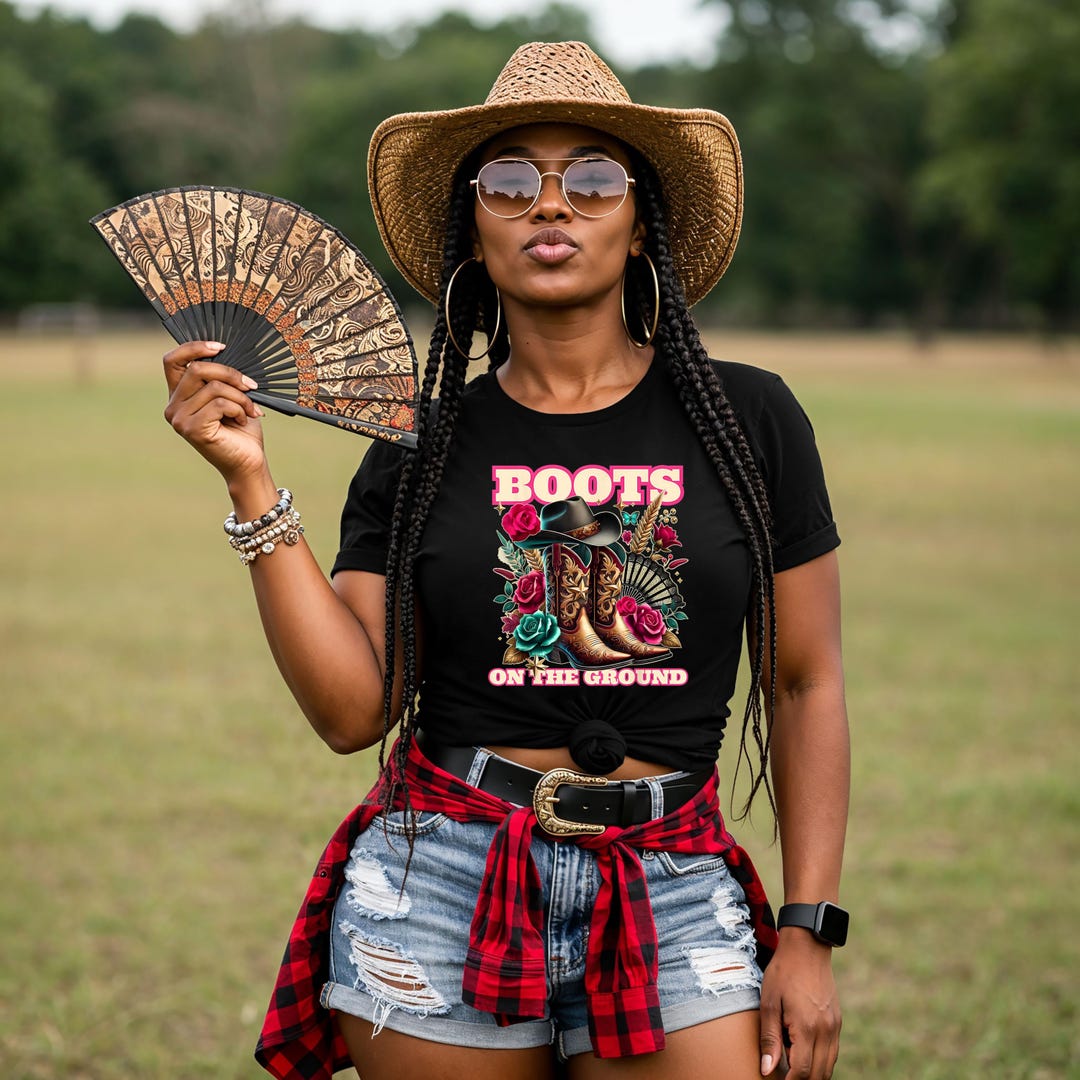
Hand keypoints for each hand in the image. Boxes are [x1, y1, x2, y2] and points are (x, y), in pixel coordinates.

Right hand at [162, 340, 265, 481]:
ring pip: (214, 387)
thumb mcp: (230, 396)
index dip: (194, 347)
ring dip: (241, 397)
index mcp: (179, 395)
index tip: (221, 347)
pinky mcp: (191, 428)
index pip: (172, 360)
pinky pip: (219, 404)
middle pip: (197, 369)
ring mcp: (179, 418)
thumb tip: (225, 352)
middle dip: (230, 374)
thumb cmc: (241, 429)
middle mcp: (173, 406)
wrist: (248, 462)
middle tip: (251, 385)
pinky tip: (242, 421)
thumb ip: (220, 377)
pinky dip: (239, 409)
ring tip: (250, 410)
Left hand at [759, 931, 841, 1078]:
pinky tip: (805, 1055)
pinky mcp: (837, 1021)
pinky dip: (821, 1061)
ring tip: (793, 1068)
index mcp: (807, 1027)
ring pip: (829, 1066)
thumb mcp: (769, 1002)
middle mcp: (826, 1031)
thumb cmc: (784, 972)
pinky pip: (832, 1052)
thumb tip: (767, 1069)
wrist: (807, 947)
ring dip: (813, 1073)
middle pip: (819, 1074)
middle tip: (784, 1076)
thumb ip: (769, 1038)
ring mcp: (835, 1027)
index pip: (802, 1071)